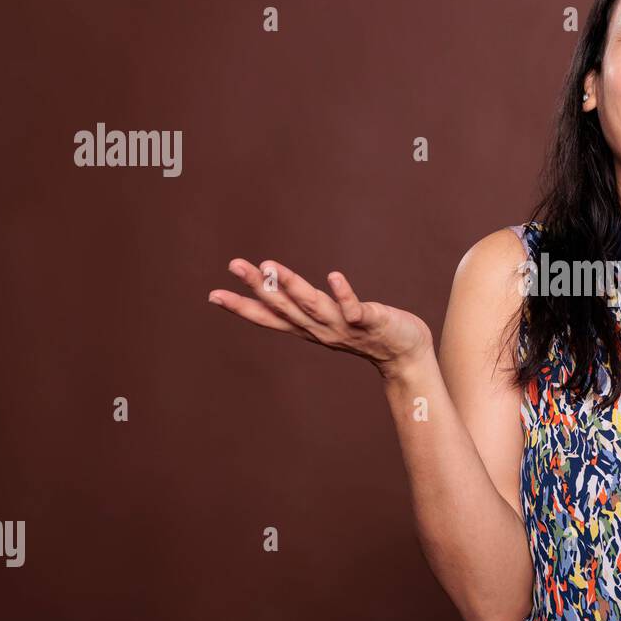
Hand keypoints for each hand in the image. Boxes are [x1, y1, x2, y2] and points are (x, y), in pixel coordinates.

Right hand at [209, 258, 432, 378]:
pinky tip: (333, 275)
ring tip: (270, 266)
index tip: (214, 294)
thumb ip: (306, 308)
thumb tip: (281, 289)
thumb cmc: (367, 332)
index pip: (270, 318)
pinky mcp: (371, 321)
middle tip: (235, 265)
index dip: (242, 307)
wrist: (407, 355)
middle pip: (285, 307)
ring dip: (291, 287)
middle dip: (259, 287)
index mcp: (309, 328)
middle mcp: (321, 329)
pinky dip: (344, 294)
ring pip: (312, 306)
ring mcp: (345, 326)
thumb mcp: (328, 322)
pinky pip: (355, 307)